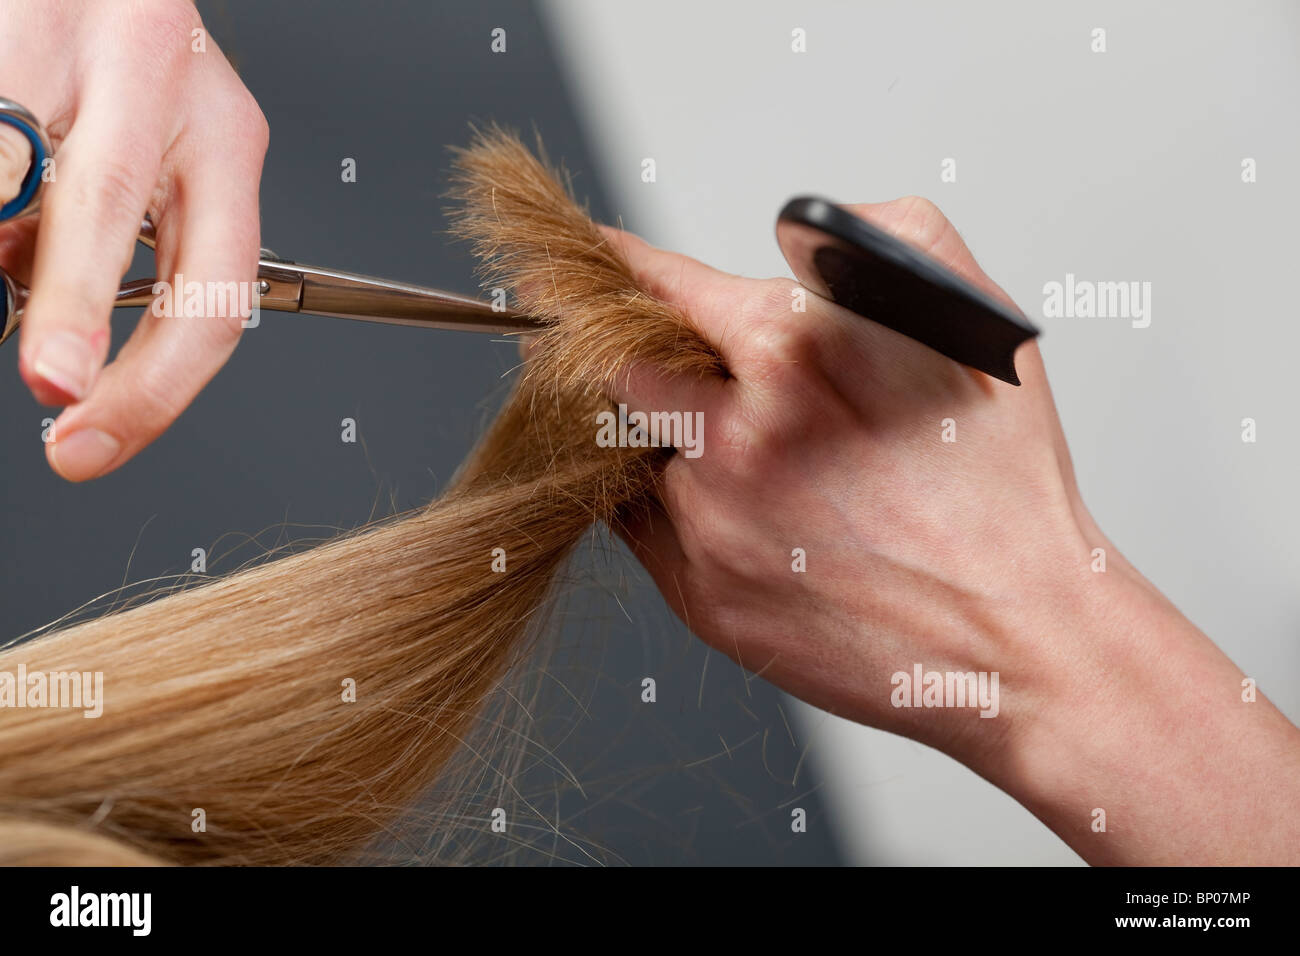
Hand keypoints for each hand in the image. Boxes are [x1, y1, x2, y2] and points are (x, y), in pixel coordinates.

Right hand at [0, 0, 267, 479]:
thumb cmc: (135, 70)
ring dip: (0, 237)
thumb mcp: (163, 165)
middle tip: (53, 388)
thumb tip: (51, 349)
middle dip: (77, 314)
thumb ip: (117, 256)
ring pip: (11, 162)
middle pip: (112, 208)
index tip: (91, 436)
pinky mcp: (1, 16)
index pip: (215, 285)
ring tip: (9, 254)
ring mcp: (69, 35)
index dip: (159, 382)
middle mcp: (160, 80)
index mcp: (226, 142)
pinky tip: (3, 181)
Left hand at [606, 197, 1299, 863]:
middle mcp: (734, 439)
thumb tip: (802, 229)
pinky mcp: (700, 595)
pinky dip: (678, 507)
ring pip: (637, 453)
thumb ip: (886, 236)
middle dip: (649, 360)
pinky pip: (646, 527)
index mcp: (792, 353)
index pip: (659, 283)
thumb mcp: (975, 324)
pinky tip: (757, 516)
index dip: (620, 266)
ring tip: (769, 468)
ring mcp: (709, 524)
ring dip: (675, 443)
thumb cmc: (1003, 491)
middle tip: (705, 379)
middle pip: (623, 369)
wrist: (1023, 641)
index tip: (584, 258)